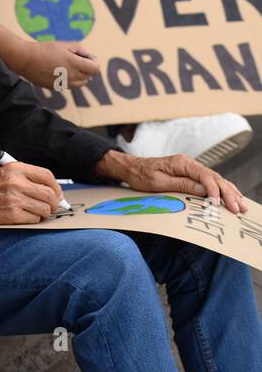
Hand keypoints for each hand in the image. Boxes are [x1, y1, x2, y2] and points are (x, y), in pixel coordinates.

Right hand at [0, 161, 64, 225]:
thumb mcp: (4, 175)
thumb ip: (26, 178)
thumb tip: (52, 190)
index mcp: (15, 169)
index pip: (47, 175)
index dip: (56, 186)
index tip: (56, 193)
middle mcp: (16, 182)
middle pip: (50, 194)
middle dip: (53, 203)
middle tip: (49, 206)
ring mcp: (14, 199)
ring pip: (44, 208)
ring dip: (42, 212)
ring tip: (33, 211)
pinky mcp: (12, 215)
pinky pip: (34, 219)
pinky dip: (32, 219)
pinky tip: (23, 216)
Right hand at [21, 41, 99, 89]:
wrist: (26, 59)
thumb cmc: (44, 49)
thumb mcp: (64, 44)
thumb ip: (80, 49)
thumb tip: (88, 56)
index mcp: (75, 64)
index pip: (95, 69)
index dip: (93, 62)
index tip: (87, 58)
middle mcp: (72, 77)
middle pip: (88, 77)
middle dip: (86, 69)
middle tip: (76, 60)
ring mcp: (64, 84)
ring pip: (79, 84)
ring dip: (79, 76)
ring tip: (68, 67)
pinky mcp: (55, 88)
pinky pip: (68, 86)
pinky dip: (68, 80)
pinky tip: (58, 71)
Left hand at [95, 150, 247, 214]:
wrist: (131, 168)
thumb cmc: (141, 175)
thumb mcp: (159, 182)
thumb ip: (182, 185)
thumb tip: (204, 191)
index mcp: (182, 163)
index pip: (205, 176)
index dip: (214, 191)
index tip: (219, 204)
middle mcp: (188, 163)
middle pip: (214, 178)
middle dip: (228, 194)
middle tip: (238, 208)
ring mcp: (190, 167)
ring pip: (215, 179)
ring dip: (229, 192)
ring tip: (241, 205)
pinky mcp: (189, 173)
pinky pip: (209, 181)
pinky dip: (222, 188)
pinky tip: (232, 194)